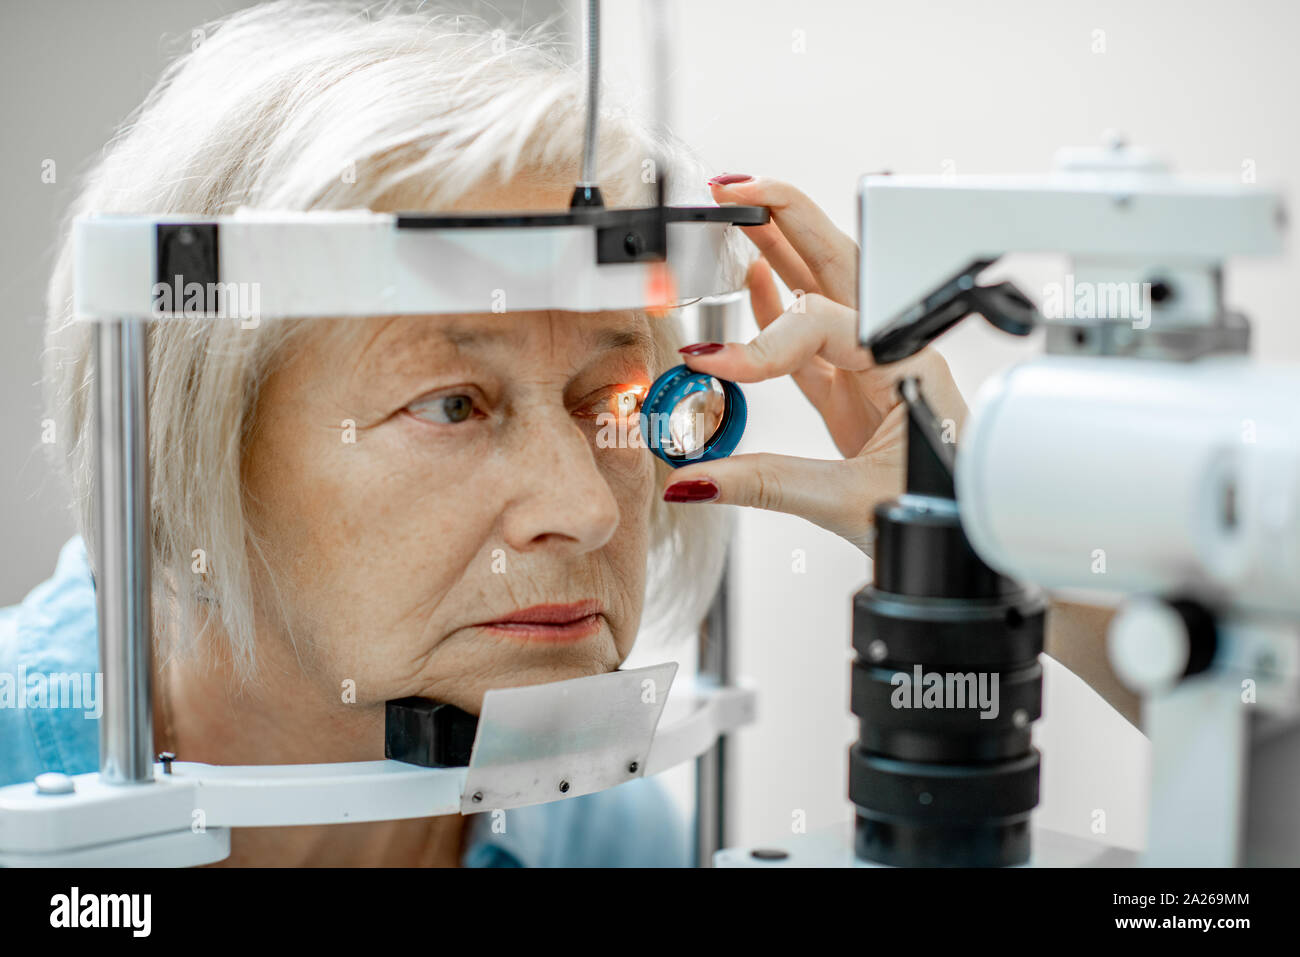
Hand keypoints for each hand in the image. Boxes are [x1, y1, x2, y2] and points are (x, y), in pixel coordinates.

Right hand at [660, 175, 967, 553]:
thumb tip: (695, 480)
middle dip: (785, 217)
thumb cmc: (939, 517)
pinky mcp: (854, 395)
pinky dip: (780, 307)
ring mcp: (872, 370)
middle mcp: (891, 353)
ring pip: (821, 293)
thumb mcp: (848, 502)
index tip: (707, 364)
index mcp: (905, 365)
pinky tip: (756, 280)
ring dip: (779, 250)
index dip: (759, 342)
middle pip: (836, 263)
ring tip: (736, 215)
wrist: (969, 542)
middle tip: (734, 190)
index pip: (821, 325)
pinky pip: (812, 339)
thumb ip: (764, 485)